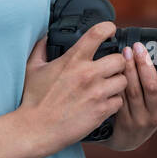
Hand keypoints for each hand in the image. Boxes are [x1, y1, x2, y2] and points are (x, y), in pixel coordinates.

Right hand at [18, 22, 126, 153]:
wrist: (35, 129)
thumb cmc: (33, 100)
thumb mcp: (33, 68)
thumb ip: (41, 48)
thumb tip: (46, 36)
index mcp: (73, 60)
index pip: (97, 33)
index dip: (108, 28)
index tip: (110, 31)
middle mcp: (88, 74)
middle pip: (120, 59)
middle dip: (117, 63)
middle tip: (110, 68)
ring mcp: (97, 93)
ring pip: (123, 81)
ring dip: (117, 83)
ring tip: (107, 87)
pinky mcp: (101, 110)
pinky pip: (119, 101)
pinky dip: (114, 102)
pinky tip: (104, 103)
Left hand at [106, 41, 156, 150]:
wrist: (129, 138)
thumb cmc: (147, 111)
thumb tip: (151, 51)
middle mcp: (156, 116)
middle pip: (152, 89)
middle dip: (145, 66)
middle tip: (139, 48)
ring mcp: (139, 119)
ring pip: (133, 91)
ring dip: (129, 69)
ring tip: (125, 52)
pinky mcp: (122, 119)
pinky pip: (120, 97)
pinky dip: (117, 81)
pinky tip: (114, 67)